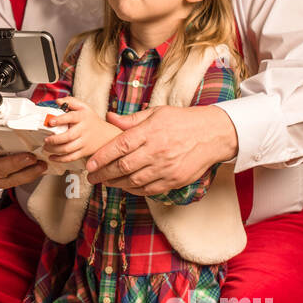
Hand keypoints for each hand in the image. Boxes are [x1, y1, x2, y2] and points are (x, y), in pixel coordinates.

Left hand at [41, 97, 121, 168]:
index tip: (50, 122)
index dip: (60, 120)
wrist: (106, 135)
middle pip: (68, 136)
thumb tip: (58, 101)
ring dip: (55, 149)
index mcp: (83, 117)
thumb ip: (71, 102)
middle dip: (55, 139)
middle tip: (46, 139)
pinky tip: (52, 157)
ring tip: (46, 147)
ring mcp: (84, 142)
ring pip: (68, 148)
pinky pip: (71, 158)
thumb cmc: (91, 120)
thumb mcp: (84, 107)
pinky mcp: (84, 152)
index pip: (71, 117)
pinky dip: (60, 159)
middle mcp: (84, 130)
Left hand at [84, 104, 238, 195]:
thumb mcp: (157, 112)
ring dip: (115, 183)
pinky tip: (125, 186)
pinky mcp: (174, 180)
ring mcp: (166, 168)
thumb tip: (109, 118)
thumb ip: (132, 119)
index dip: (101, 157)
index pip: (119, 146)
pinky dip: (133, 190)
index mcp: (150, 132)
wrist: (213, 134)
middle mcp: (157, 151)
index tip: (89, 164)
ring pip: (133, 181)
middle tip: (92, 177)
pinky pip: (148, 190)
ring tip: (105, 182)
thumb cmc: (182, 121)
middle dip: (103, 174)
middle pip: (123, 167)